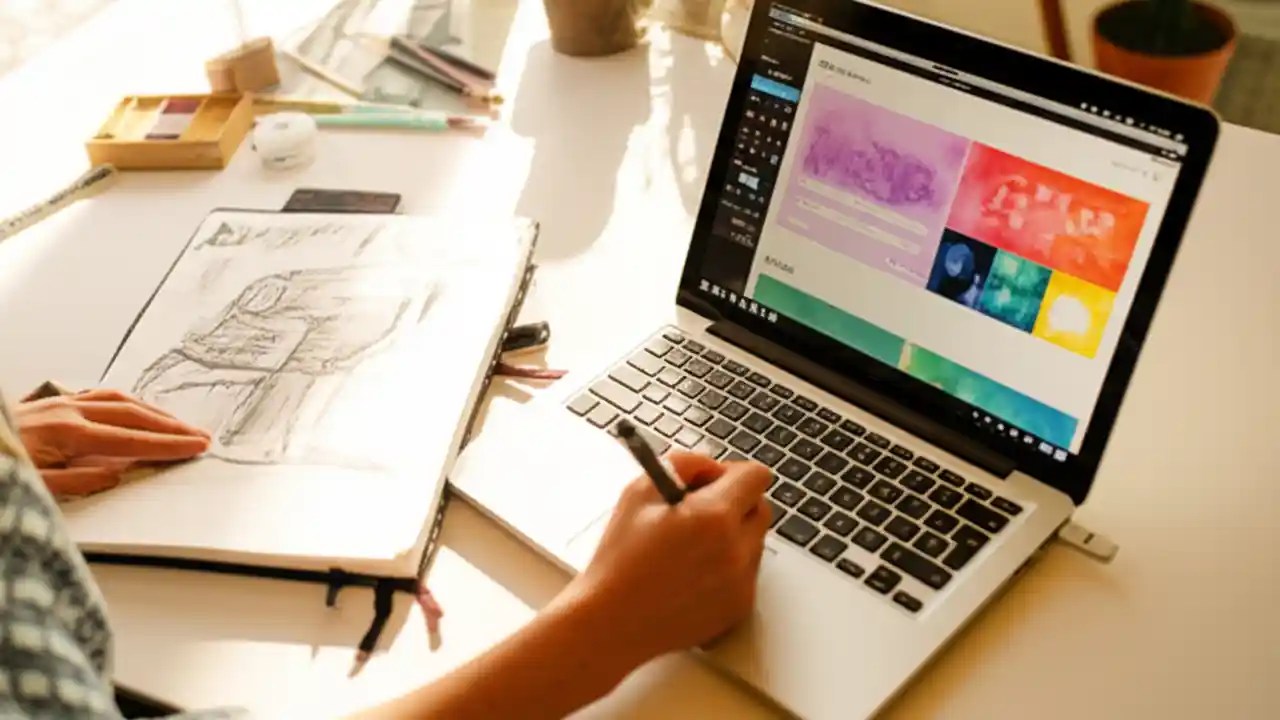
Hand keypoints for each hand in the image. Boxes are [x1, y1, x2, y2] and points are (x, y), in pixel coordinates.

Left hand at [14, 388, 211, 495]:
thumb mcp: (32, 487)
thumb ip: (76, 481)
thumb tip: (117, 472)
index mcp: (64, 433)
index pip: (129, 440)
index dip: (166, 445)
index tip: (196, 447)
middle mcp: (65, 411)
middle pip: (131, 413)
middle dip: (170, 425)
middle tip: (200, 436)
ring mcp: (56, 403)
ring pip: (117, 399)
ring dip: (152, 411)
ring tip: (178, 424)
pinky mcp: (49, 403)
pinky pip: (97, 396)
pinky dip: (125, 403)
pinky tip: (135, 411)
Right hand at [555, 451, 772, 668]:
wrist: (611, 621)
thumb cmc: (619, 559)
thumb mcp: (639, 493)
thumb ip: (682, 464)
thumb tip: (709, 466)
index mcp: (714, 516)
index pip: (756, 476)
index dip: (732, 472)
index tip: (711, 481)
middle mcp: (737, 550)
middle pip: (761, 508)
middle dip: (736, 503)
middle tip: (698, 511)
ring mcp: (741, 583)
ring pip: (754, 542)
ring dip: (732, 535)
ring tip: (688, 548)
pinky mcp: (738, 608)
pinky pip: (746, 574)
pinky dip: (727, 567)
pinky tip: (691, 574)